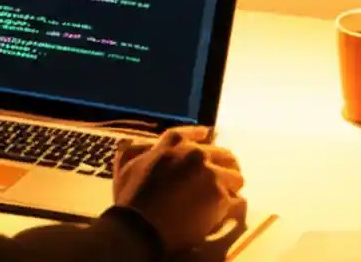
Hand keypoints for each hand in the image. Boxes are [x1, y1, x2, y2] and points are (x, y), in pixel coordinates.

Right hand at [111, 126, 244, 253]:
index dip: (198, 134)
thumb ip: (133, 153)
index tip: (207, 133)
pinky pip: (235, 200)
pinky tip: (224, 214)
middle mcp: (194, 155)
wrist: (142, 226)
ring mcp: (210, 175)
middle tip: (224, 177)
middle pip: (222, 154)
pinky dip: (230, 208)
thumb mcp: (125, 169)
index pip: (189, 134)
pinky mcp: (220, 197)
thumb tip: (132, 142)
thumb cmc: (130, 200)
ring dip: (230, 187)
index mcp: (172, 147)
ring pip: (235, 177)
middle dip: (224, 165)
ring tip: (226, 198)